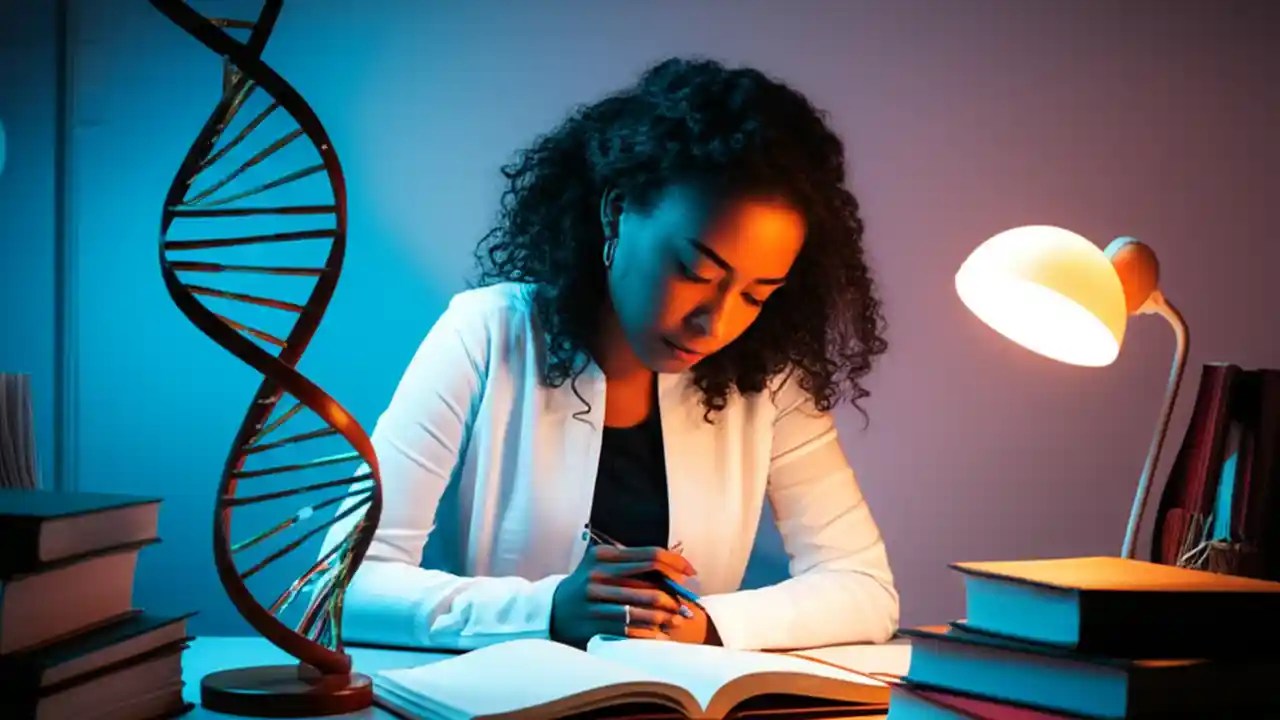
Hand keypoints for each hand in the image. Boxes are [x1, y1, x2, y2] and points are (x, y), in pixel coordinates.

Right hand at [550, 544, 697, 648]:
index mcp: (603, 555)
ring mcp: (594, 601)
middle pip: (649, 583)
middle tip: (686, 604)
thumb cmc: (587, 585)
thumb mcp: (603, 565)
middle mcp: (597, 576)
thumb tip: (675, 570)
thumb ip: (632, 563)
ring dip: (666, 616)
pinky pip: (630, 629)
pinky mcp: (593, 624)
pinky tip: (662, 635)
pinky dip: (650, 633)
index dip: (676, 563)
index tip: (691, 572)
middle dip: (674, 595)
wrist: (552, 610)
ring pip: (642, 608)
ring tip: (677, 620)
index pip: (650, 555)